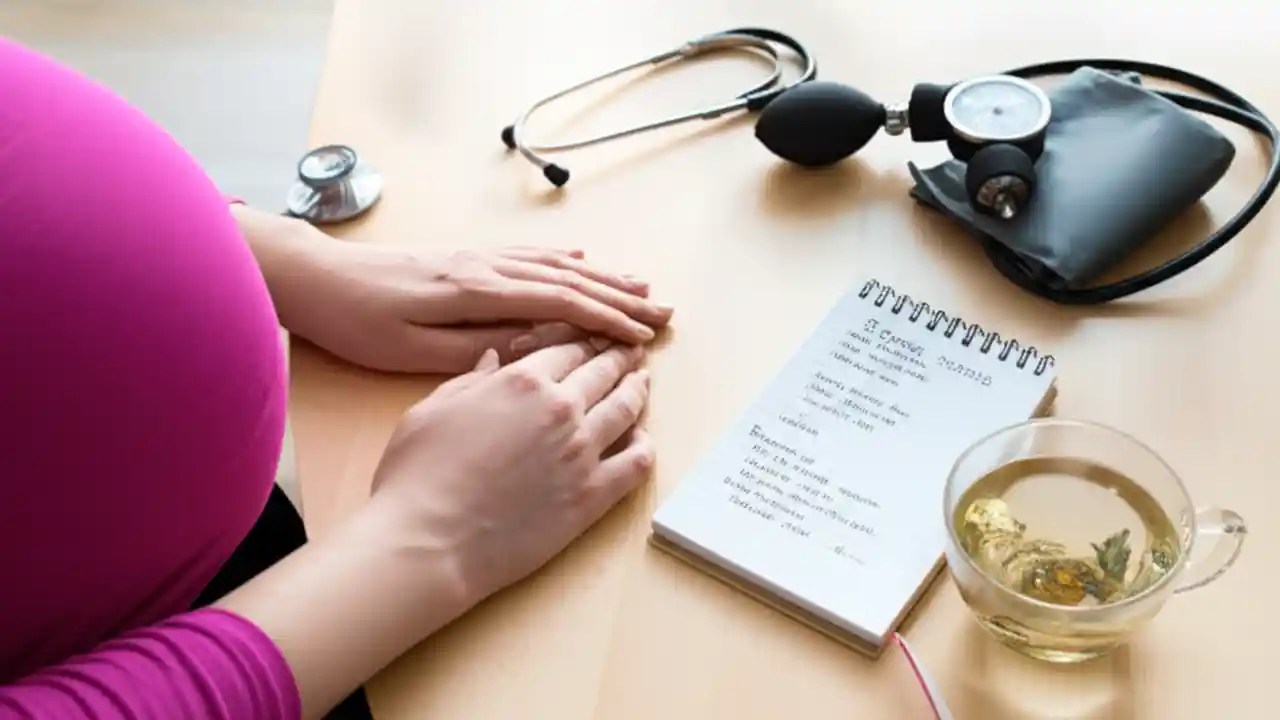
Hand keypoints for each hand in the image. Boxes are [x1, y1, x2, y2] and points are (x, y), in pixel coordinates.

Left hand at [238, 208, 671, 372]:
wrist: (315, 277)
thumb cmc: (358, 322)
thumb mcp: (411, 350)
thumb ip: (476, 348)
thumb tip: (535, 346)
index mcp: (477, 293)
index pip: (559, 304)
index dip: (607, 320)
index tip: (644, 337)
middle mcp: (485, 269)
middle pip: (567, 280)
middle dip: (619, 297)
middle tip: (663, 312)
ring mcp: (476, 260)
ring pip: (553, 266)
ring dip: (600, 278)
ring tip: (640, 285)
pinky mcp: (463, 259)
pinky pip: (527, 256)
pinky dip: (561, 260)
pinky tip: (579, 261)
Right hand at [370, 340, 652, 599]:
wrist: (428, 541)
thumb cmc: (417, 475)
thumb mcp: (431, 410)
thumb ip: (470, 381)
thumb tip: (493, 361)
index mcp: (522, 381)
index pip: (568, 348)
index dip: (584, 339)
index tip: (593, 337)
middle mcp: (560, 408)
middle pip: (603, 370)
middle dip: (618, 356)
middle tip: (630, 351)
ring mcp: (582, 452)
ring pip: (627, 408)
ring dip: (638, 390)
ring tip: (642, 382)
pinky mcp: (593, 495)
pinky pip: (636, 463)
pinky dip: (644, 446)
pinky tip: (642, 440)